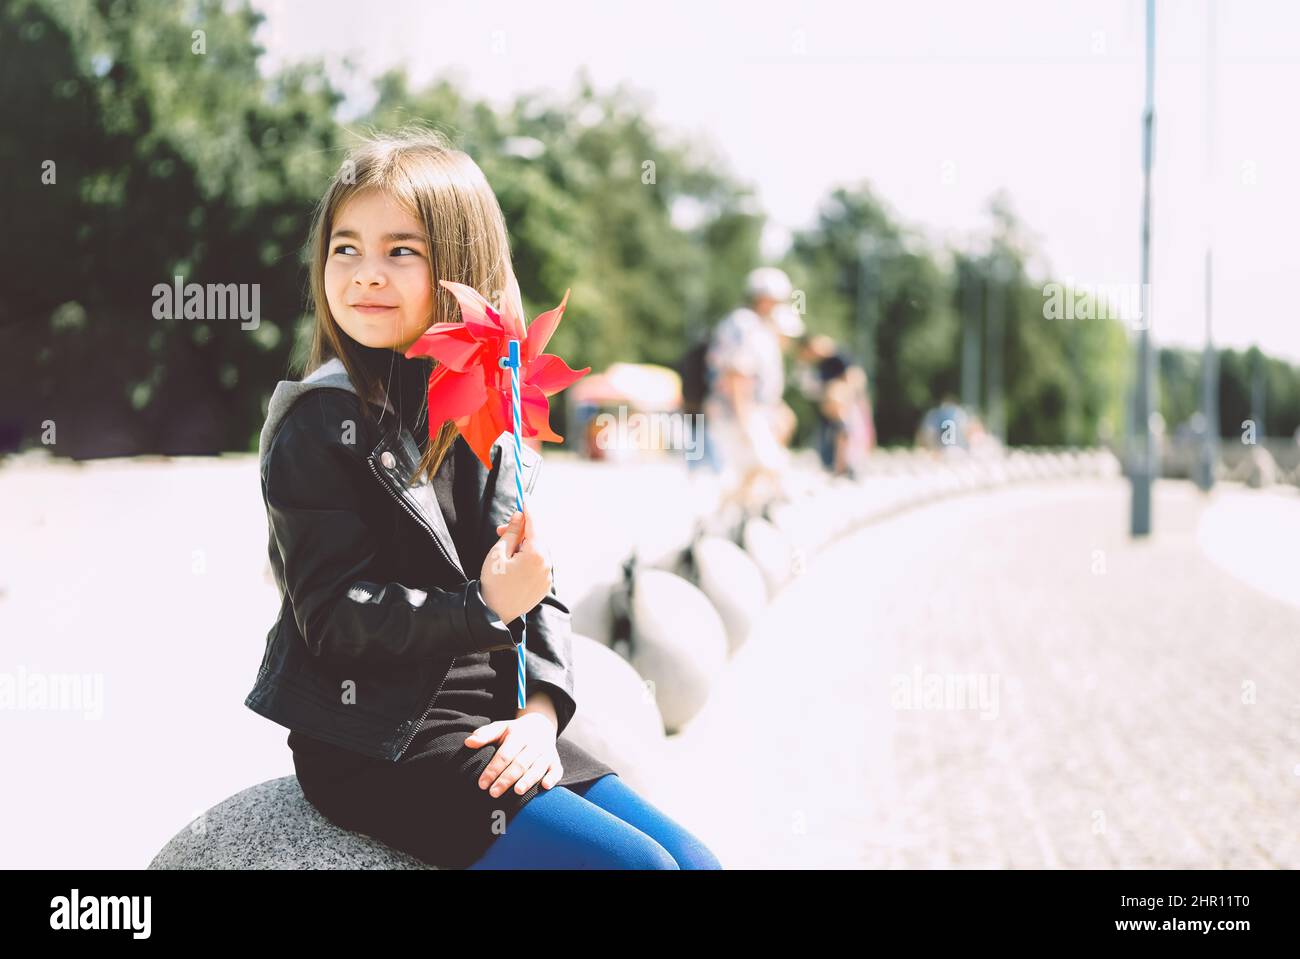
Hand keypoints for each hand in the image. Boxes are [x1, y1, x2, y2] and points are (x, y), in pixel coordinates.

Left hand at [465, 713, 563, 796]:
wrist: (541, 725)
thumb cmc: (515, 732)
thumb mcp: (500, 728)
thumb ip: (484, 735)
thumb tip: (468, 743)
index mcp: (518, 735)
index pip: (504, 755)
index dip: (493, 769)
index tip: (482, 784)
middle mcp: (534, 744)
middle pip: (520, 763)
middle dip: (506, 779)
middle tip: (493, 793)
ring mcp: (546, 753)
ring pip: (537, 768)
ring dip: (528, 780)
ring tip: (517, 791)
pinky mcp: (555, 761)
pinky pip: (556, 770)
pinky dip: (552, 778)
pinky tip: (545, 787)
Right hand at [479, 508, 551, 622]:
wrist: (495, 614)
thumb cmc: (494, 583)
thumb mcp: (498, 553)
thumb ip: (512, 532)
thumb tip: (520, 517)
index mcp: (536, 555)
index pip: (534, 524)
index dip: (528, 510)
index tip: (524, 499)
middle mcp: (547, 564)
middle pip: (537, 537)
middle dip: (521, 531)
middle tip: (502, 531)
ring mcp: (547, 576)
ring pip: (539, 551)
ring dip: (525, 545)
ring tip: (505, 549)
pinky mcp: (545, 585)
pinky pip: (540, 564)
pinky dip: (529, 558)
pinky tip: (514, 563)